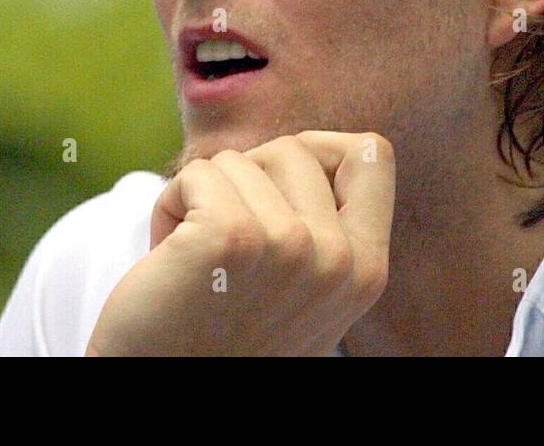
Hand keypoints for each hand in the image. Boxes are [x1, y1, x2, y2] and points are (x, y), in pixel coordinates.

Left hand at [85, 131, 394, 355]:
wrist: (168, 395)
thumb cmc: (224, 332)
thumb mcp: (304, 289)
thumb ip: (324, 231)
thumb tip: (302, 149)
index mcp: (366, 270)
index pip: (374, 154)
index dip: (322, 152)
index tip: (281, 188)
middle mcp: (338, 259)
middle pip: (295, 149)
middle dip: (249, 177)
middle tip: (227, 232)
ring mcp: (288, 247)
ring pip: (240, 159)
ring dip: (204, 196)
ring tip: (197, 255)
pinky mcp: (230, 237)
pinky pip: (197, 173)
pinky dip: (170, 203)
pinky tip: (170, 255)